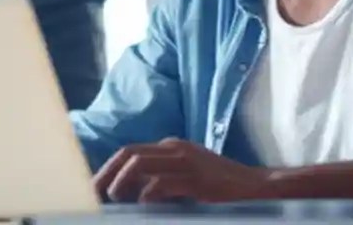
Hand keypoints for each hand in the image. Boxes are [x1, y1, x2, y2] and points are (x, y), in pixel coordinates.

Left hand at [93, 138, 270, 203]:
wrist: (259, 188)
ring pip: (140, 163)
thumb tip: (130, 194)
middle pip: (128, 153)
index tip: (94, 188)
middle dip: (106, 173)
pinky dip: (147, 193)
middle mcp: (176, 149)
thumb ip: (161, 179)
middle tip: (93, 194)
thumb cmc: (221, 187)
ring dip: (121, 181)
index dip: (108, 168)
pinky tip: (143, 204)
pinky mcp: (198, 180)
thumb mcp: (187, 177)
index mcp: (171, 147)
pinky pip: (163, 182)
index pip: (129, 151)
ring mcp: (187, 161)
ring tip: (114, 199)